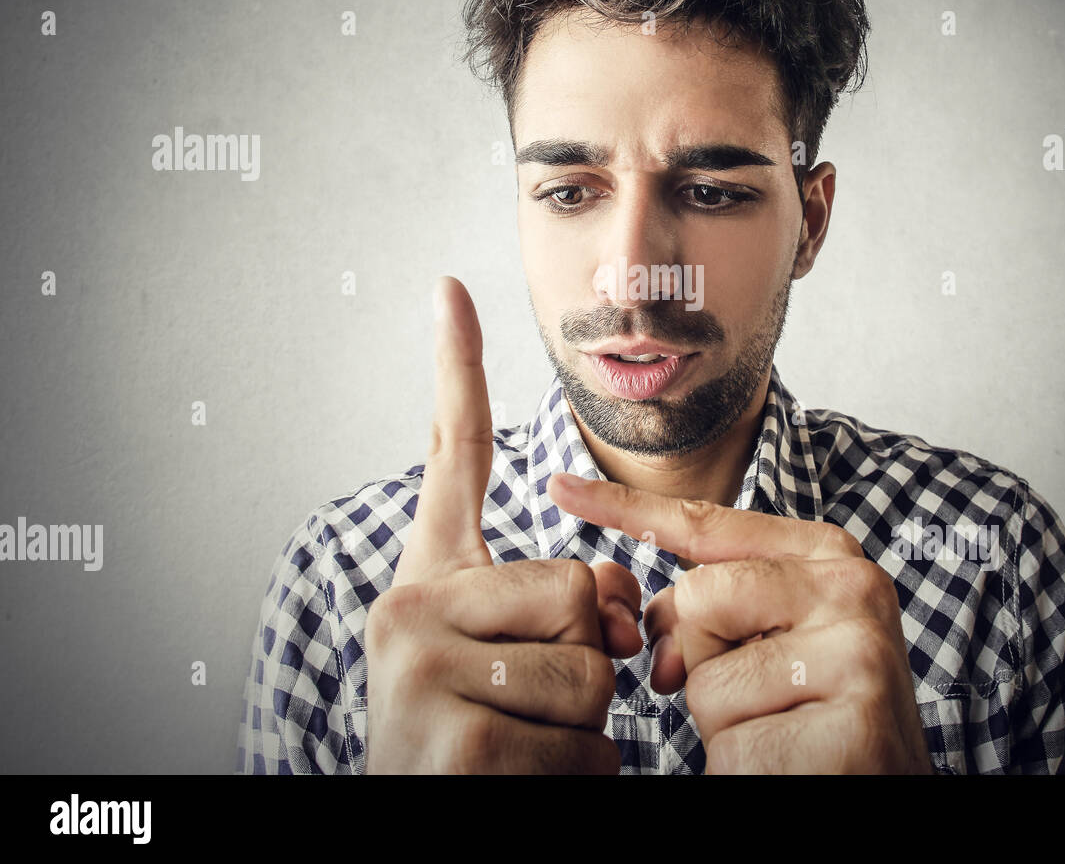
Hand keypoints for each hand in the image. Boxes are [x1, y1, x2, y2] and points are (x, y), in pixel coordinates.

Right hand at [364, 277, 641, 773]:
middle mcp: (408, 609)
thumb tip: (626, 602)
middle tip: (529, 704)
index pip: (452, 459)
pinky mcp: (449, 742)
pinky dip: (580, 780)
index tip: (450, 286)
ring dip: (587, 726)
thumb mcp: (521, 658)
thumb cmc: (478, 741)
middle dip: (592, 657)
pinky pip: (585, 742)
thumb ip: (573, 602)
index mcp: (428, 580)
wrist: (417, 829)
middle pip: (582, 588)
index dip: (456, 371)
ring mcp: (420, 673)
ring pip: (594, 668)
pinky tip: (523, 788)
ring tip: (522, 748)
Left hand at [547, 474, 933, 773]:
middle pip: (697, 600)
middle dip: (704, 661)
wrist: (892, 797)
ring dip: (726, 725)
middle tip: (768, 692)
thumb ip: (709, 610)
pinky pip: (734, 745)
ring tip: (788, 731)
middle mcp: (853, 588)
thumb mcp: (766, 641)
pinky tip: (796, 766)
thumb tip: (652, 635)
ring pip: (708, 682)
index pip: (708, 525)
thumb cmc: (817, 713)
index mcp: (829, 555)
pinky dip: (744, 770)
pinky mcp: (853, 726)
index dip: (623, 506)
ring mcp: (859, 654)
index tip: (557, 485)